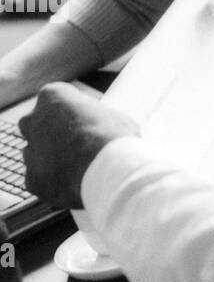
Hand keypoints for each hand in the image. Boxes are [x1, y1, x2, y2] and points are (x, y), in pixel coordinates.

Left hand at [19, 84, 139, 208]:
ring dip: (51, 161)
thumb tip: (101, 128)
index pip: (55, 102)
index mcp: (52, 96)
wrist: (110, 170)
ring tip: (79, 170)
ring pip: (36, 156)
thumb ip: (96, 120)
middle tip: (75, 147)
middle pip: (37, 126)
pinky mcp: (32, 179)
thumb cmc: (115, 139)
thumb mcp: (113, 117)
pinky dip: (53, 184)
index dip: (71, 115)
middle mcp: (33, 120)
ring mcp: (29, 151)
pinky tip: (73, 185)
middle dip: (51, 136)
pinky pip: (39, 180)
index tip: (84, 125)